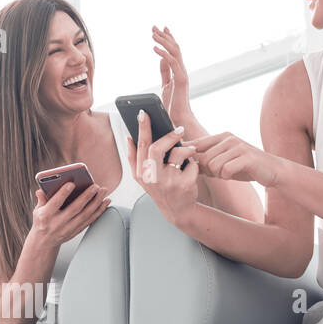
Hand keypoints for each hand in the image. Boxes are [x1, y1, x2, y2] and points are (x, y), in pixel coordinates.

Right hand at [29, 179, 108, 251]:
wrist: (44, 242)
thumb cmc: (42, 221)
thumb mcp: (37, 210)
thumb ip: (41, 199)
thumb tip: (41, 189)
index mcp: (46, 216)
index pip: (55, 203)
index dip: (63, 194)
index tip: (71, 183)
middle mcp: (58, 223)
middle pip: (75, 209)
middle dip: (86, 197)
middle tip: (95, 186)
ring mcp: (68, 229)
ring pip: (85, 215)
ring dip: (96, 203)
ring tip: (103, 192)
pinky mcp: (76, 231)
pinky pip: (90, 220)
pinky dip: (99, 211)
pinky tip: (105, 202)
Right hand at [127, 110, 201, 224]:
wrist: (178, 210)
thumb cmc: (161, 189)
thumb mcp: (144, 178)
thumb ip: (134, 159)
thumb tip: (129, 137)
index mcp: (140, 173)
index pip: (140, 146)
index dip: (142, 128)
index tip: (144, 113)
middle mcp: (152, 178)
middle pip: (156, 148)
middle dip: (169, 135)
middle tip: (179, 129)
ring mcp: (168, 182)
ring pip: (177, 153)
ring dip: (186, 149)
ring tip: (190, 149)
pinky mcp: (184, 185)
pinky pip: (191, 164)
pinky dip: (193, 164)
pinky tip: (192, 168)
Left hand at [154, 25, 195, 130]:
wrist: (178, 122)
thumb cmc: (172, 107)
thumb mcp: (165, 85)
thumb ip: (164, 71)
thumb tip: (161, 58)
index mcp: (178, 72)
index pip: (174, 51)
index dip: (168, 39)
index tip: (161, 29)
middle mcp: (182, 71)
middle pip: (175, 48)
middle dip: (165, 36)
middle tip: (154, 27)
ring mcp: (182, 75)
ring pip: (174, 52)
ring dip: (163, 41)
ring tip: (153, 34)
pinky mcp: (181, 81)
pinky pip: (172, 64)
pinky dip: (163, 54)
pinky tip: (155, 49)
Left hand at [191, 133, 282, 186]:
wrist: (271, 170)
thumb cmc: (245, 167)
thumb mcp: (223, 162)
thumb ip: (206, 161)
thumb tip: (183, 162)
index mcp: (222, 137)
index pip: (196, 144)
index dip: (191, 157)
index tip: (192, 167)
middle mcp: (229, 138)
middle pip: (203, 158)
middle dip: (208, 170)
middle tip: (219, 173)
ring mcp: (238, 146)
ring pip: (213, 165)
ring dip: (218, 174)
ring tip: (228, 173)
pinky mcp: (246, 157)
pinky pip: (226, 170)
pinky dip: (227, 176)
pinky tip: (234, 175)